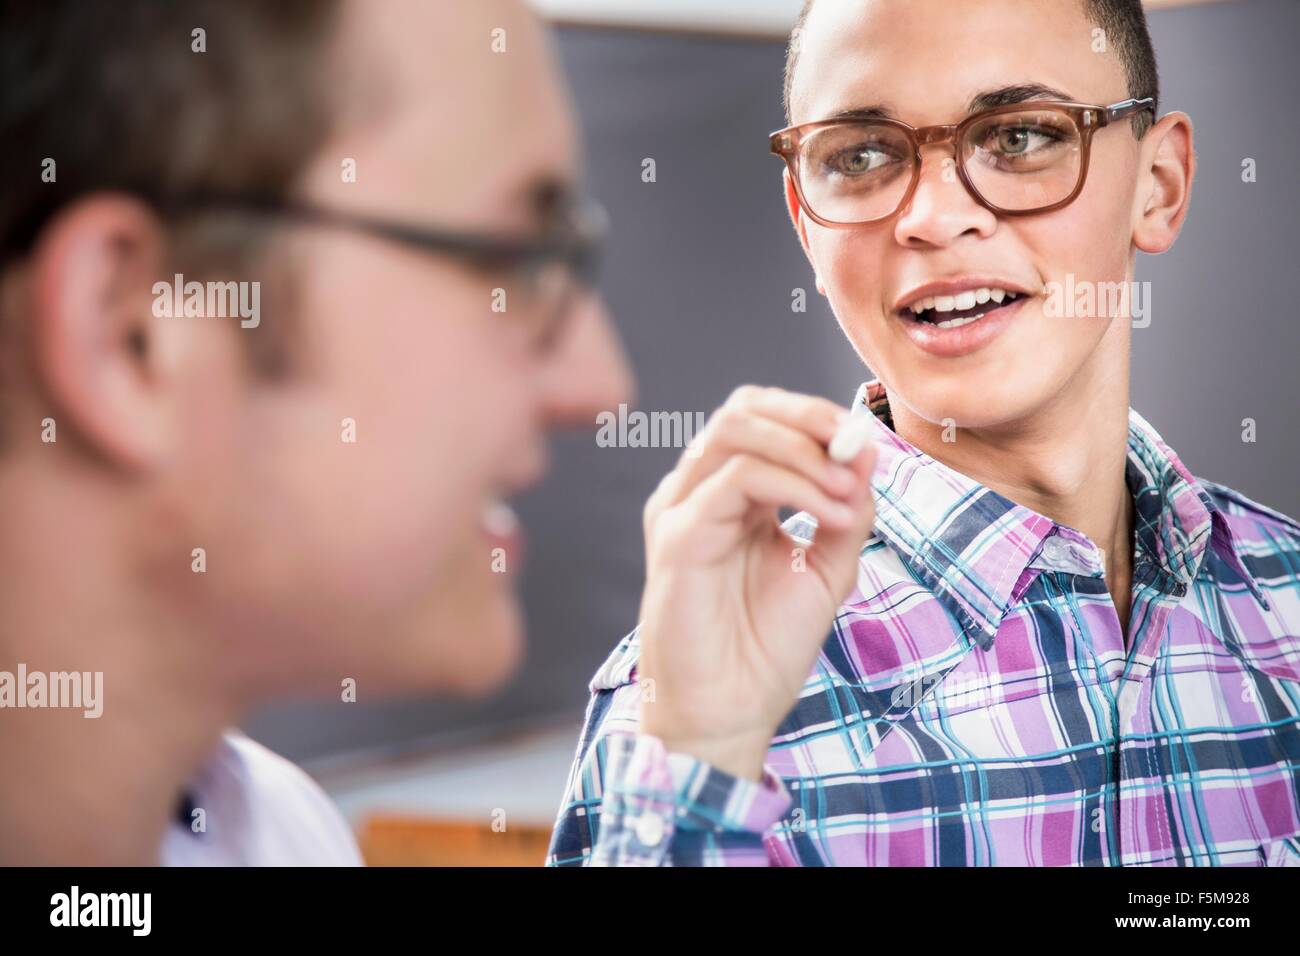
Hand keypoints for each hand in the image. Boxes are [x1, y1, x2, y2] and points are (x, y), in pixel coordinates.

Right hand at [636, 386, 876, 780]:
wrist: (731, 710)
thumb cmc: (768, 645)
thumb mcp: (828, 567)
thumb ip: (847, 506)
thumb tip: (866, 446)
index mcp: (730, 494)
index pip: (762, 417)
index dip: (813, 415)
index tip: (864, 443)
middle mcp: (699, 492)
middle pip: (743, 408)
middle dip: (807, 416)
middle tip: (853, 448)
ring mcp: (682, 509)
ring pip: (735, 430)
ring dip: (804, 450)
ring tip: (846, 492)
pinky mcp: (678, 535)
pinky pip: (735, 479)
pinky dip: (795, 486)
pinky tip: (832, 516)